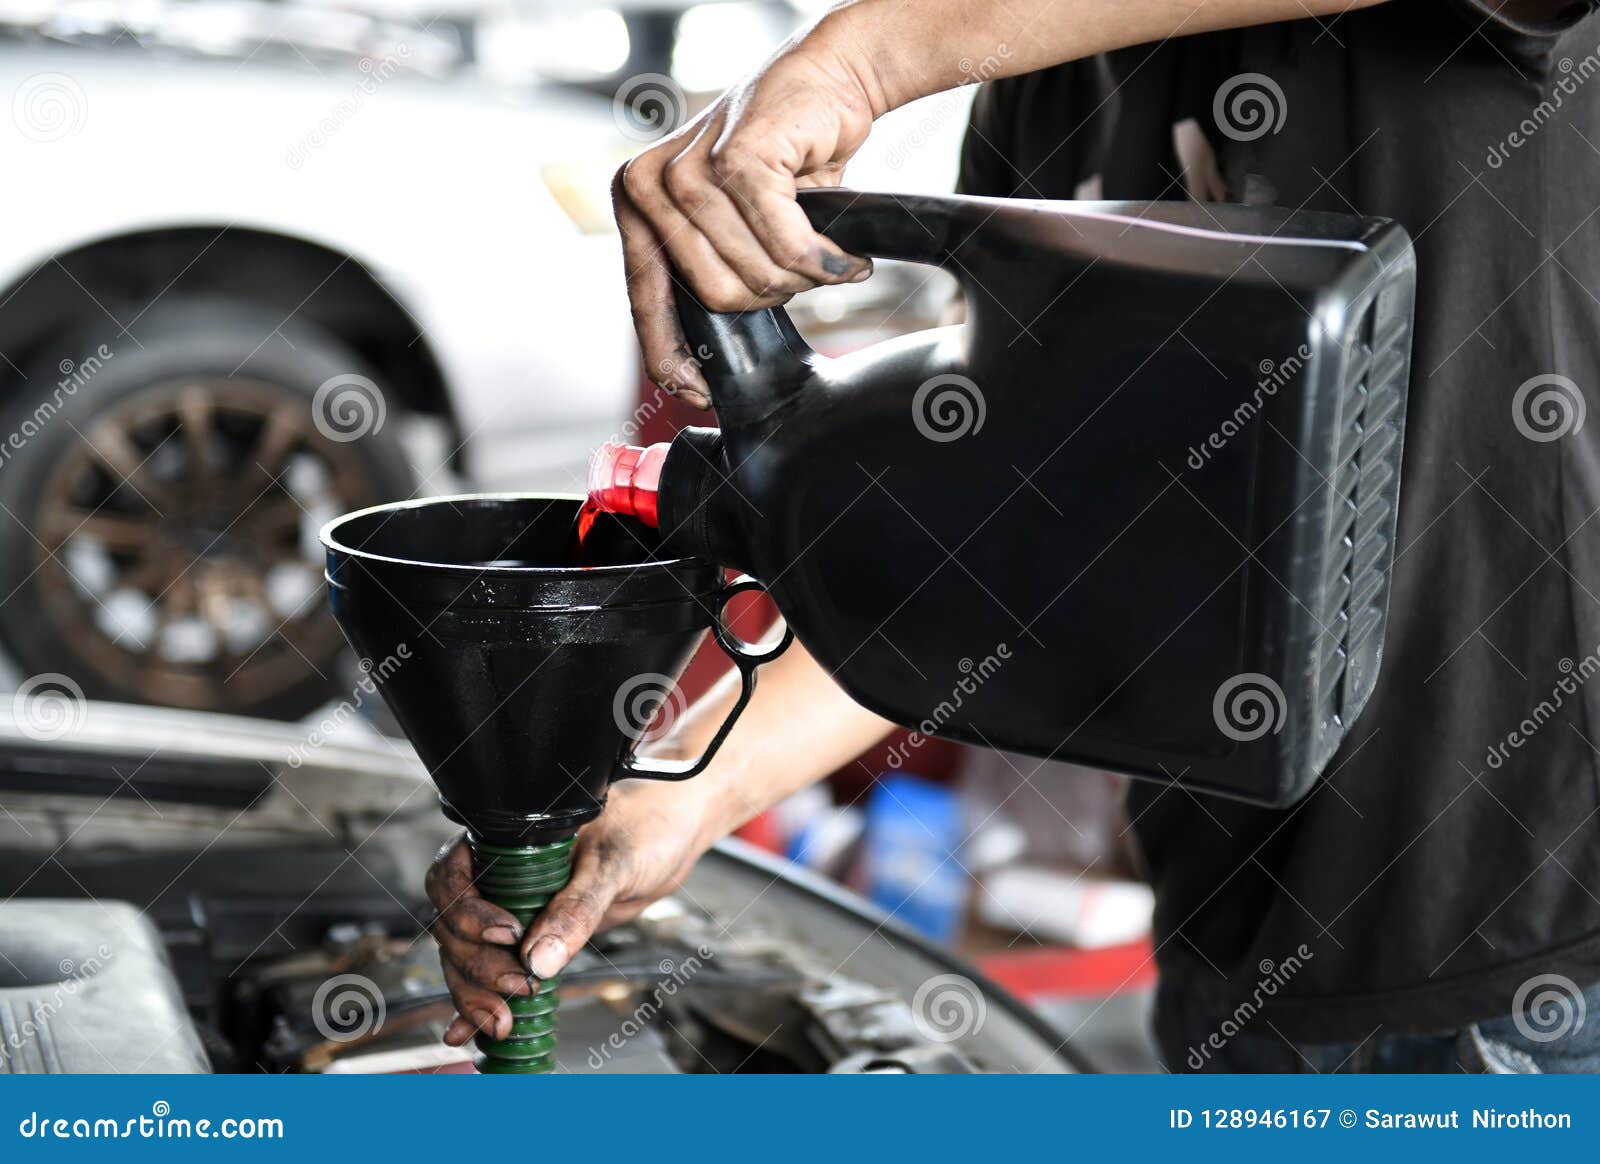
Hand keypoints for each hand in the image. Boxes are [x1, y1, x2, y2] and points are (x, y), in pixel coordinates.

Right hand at [425, 777, 723, 1046]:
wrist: (673, 836)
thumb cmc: (644, 826)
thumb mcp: (613, 863)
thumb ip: (577, 908)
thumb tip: (539, 960)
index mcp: (505, 840)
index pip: (453, 877)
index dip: (468, 912)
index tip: (508, 936)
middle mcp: (497, 874)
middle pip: (454, 926)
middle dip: (477, 965)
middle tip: (516, 986)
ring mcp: (509, 908)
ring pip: (466, 955)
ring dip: (475, 992)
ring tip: (500, 1022)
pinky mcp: (529, 938)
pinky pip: (494, 969)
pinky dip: (478, 1000)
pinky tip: (469, 1029)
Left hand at [613, 15, 884, 405]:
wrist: (827, 79)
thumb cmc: (785, 158)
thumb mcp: (729, 223)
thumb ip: (705, 273)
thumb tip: (694, 370)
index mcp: (636, 206)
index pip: (647, 303)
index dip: (672, 358)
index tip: (698, 393)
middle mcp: (648, 187)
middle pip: (719, 299)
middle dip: (776, 296)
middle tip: (809, 269)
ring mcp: (688, 170)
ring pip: (756, 278)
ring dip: (807, 276)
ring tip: (826, 249)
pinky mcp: (736, 158)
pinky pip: (787, 248)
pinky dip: (826, 260)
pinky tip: (846, 255)